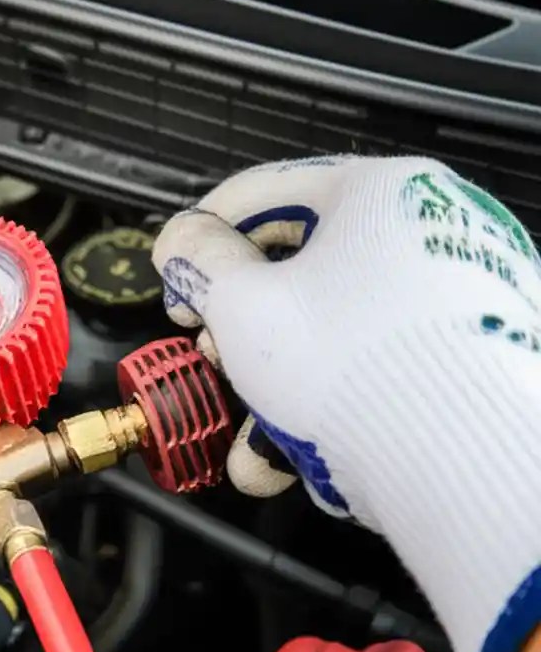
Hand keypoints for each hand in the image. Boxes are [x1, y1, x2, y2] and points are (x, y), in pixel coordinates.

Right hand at [152, 155, 540, 651]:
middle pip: (300, 269)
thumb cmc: (356, 366)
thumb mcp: (242, 306)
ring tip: (248, 436)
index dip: (201, 241)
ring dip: (275, 385)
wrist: (463, 462)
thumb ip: (197, 262)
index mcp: (379, 190)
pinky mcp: (472, 354)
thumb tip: (182, 240)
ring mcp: (459, 294)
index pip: (262, 193)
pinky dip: (330, 404)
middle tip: (214, 355)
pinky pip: (376, 367)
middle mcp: (430, 228)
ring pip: (335, 331)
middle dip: (242, 329)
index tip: (178, 283)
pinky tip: (287, 456)